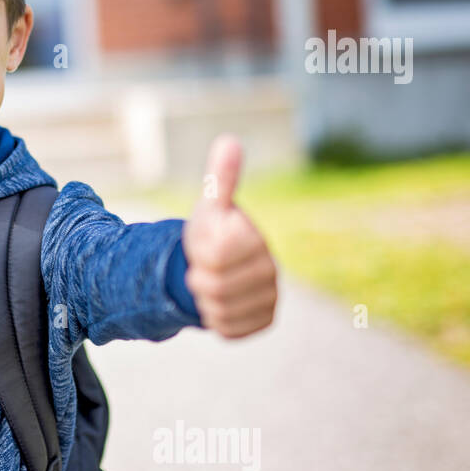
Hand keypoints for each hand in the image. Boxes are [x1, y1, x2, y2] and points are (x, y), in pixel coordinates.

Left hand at [182, 135, 277, 338]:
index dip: (200, 253)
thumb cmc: (213, 233)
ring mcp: (270, 299)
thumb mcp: (211, 207)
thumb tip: (229, 140)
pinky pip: (227, 330)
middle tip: (202, 270)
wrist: (220, 269)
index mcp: (257, 242)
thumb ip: (220, 179)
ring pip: (219, 311)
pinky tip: (219, 305)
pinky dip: (214, 320)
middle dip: (199, 279)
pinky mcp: (263, 322)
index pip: (217, 255)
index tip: (204, 247)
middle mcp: (271, 272)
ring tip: (210, 285)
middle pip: (215, 287)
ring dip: (204, 300)